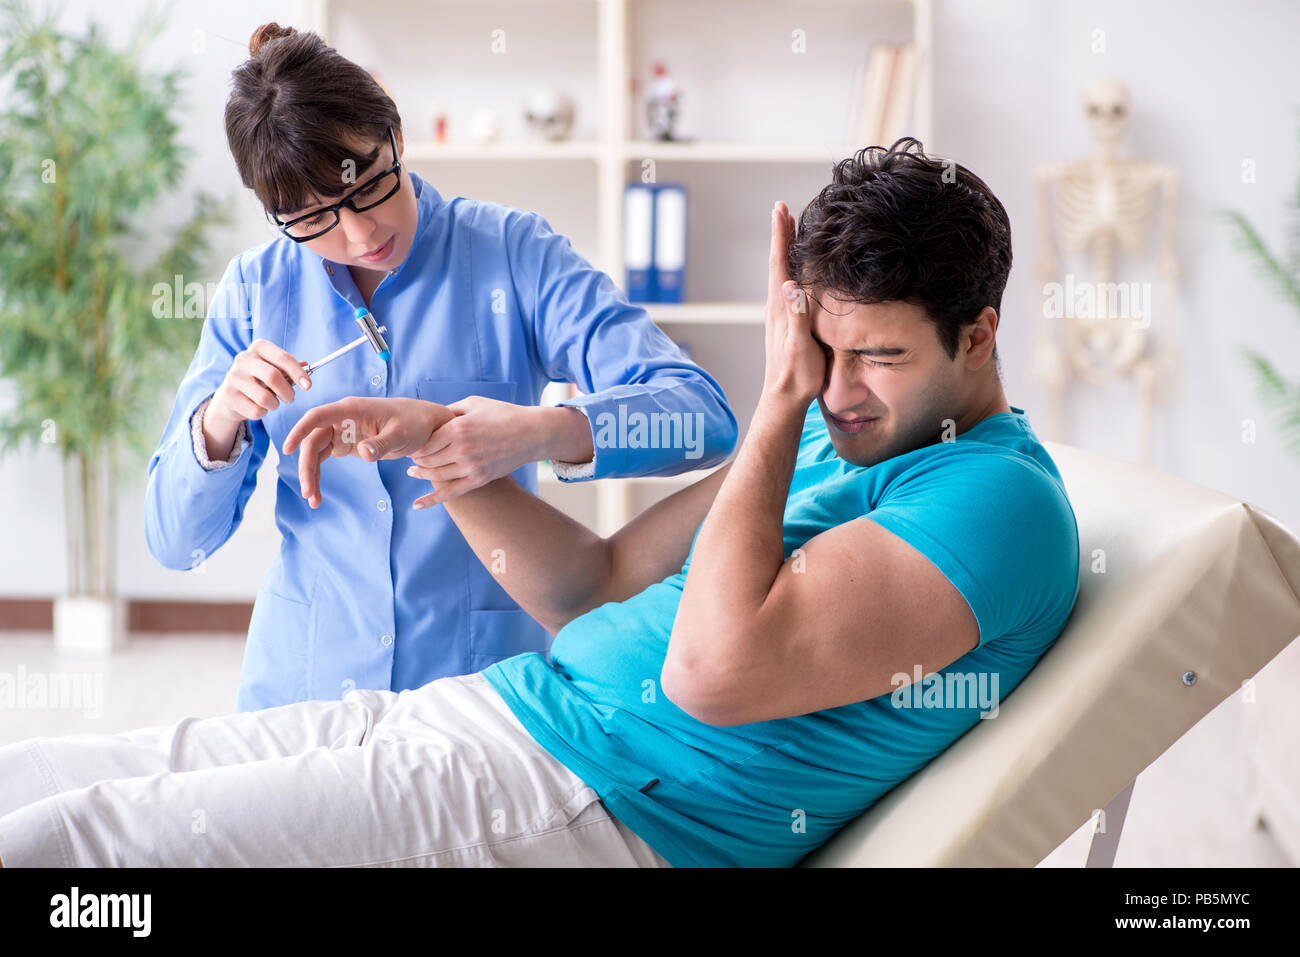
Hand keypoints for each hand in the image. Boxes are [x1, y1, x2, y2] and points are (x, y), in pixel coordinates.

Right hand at [208, 339, 311, 425]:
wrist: (230, 395)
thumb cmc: (259, 380)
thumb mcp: (274, 369)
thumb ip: (289, 368)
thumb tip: (306, 365)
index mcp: (258, 347)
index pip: (283, 358)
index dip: (298, 373)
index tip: (308, 386)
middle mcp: (243, 358)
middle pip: (273, 377)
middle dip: (288, 392)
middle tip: (290, 399)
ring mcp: (234, 377)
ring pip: (265, 398)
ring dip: (275, 405)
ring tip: (272, 403)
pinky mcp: (228, 396)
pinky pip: (256, 410)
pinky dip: (263, 413)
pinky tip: (258, 407)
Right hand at [281, 397, 453, 507]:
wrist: (425, 425)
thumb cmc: (415, 423)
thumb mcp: (402, 434)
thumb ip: (382, 443)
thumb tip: (363, 452)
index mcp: (352, 409)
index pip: (318, 416)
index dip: (300, 430)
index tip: (286, 449)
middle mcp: (342, 418)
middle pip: (313, 440)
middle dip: (307, 467)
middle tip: (308, 493)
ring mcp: (342, 431)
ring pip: (316, 452)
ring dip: (311, 475)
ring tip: (313, 501)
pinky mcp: (346, 444)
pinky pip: (324, 459)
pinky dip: (319, 475)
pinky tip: (318, 495)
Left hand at [405, 396, 556, 507]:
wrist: (532, 433)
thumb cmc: (504, 414)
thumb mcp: (474, 403)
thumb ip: (450, 410)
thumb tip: (432, 418)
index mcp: (458, 427)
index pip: (425, 441)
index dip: (415, 444)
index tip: (412, 443)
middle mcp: (462, 449)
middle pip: (428, 460)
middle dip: (417, 459)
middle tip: (412, 456)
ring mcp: (471, 466)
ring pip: (436, 476)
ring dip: (422, 474)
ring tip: (414, 471)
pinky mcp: (480, 479)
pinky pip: (451, 493)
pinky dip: (432, 500)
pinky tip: (417, 505)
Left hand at [762, 201, 824, 406]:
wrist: (785, 397)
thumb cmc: (797, 374)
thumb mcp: (800, 346)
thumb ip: (796, 315)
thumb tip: (791, 285)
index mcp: (780, 306)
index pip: (779, 263)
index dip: (781, 236)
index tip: (780, 209)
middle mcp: (776, 305)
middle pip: (778, 262)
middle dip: (781, 235)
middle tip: (782, 208)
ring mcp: (779, 313)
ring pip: (782, 272)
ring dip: (785, 249)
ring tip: (790, 229)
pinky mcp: (784, 321)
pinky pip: (787, 285)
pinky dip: (791, 268)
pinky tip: (797, 268)